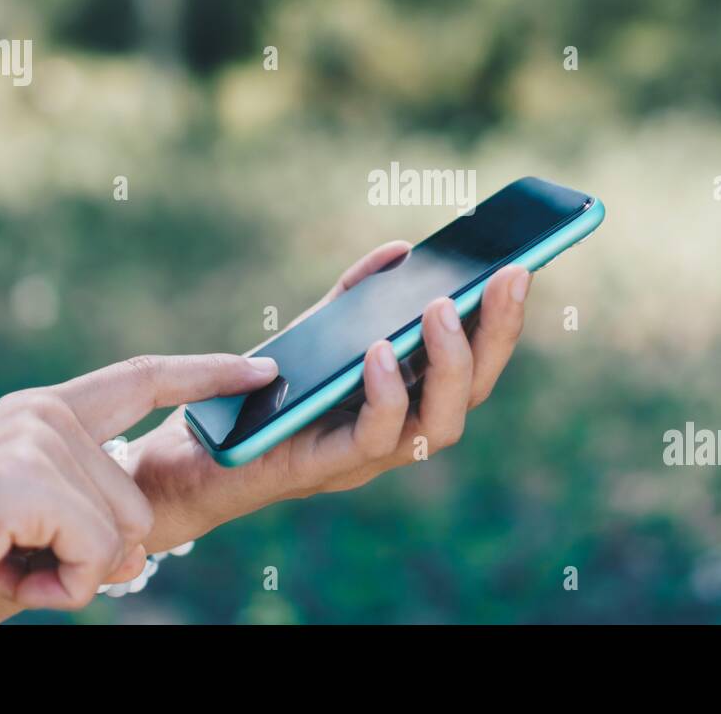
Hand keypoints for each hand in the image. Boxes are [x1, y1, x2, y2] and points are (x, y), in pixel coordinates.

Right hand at [0, 353, 275, 622]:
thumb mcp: (3, 515)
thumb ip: (72, 510)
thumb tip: (138, 551)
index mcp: (40, 413)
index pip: (142, 379)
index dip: (206, 374)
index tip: (262, 370)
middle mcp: (46, 415)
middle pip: (135, 503)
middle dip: (88, 555)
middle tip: (9, 560)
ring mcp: (38, 441)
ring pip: (120, 536)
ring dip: (63, 575)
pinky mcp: (28, 480)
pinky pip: (96, 557)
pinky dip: (57, 589)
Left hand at [128, 242, 532, 553]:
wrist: (201, 452)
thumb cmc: (268, 394)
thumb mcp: (319, 332)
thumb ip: (359, 296)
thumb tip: (402, 251)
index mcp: (409, 398)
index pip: (474, 362)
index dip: (503, 321)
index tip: (520, 266)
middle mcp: (403, 431)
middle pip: (473, 391)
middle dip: (497, 334)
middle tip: (506, 277)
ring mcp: (371, 456)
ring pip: (438, 425)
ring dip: (449, 365)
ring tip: (441, 310)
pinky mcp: (328, 468)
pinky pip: (373, 438)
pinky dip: (385, 395)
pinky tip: (378, 351)